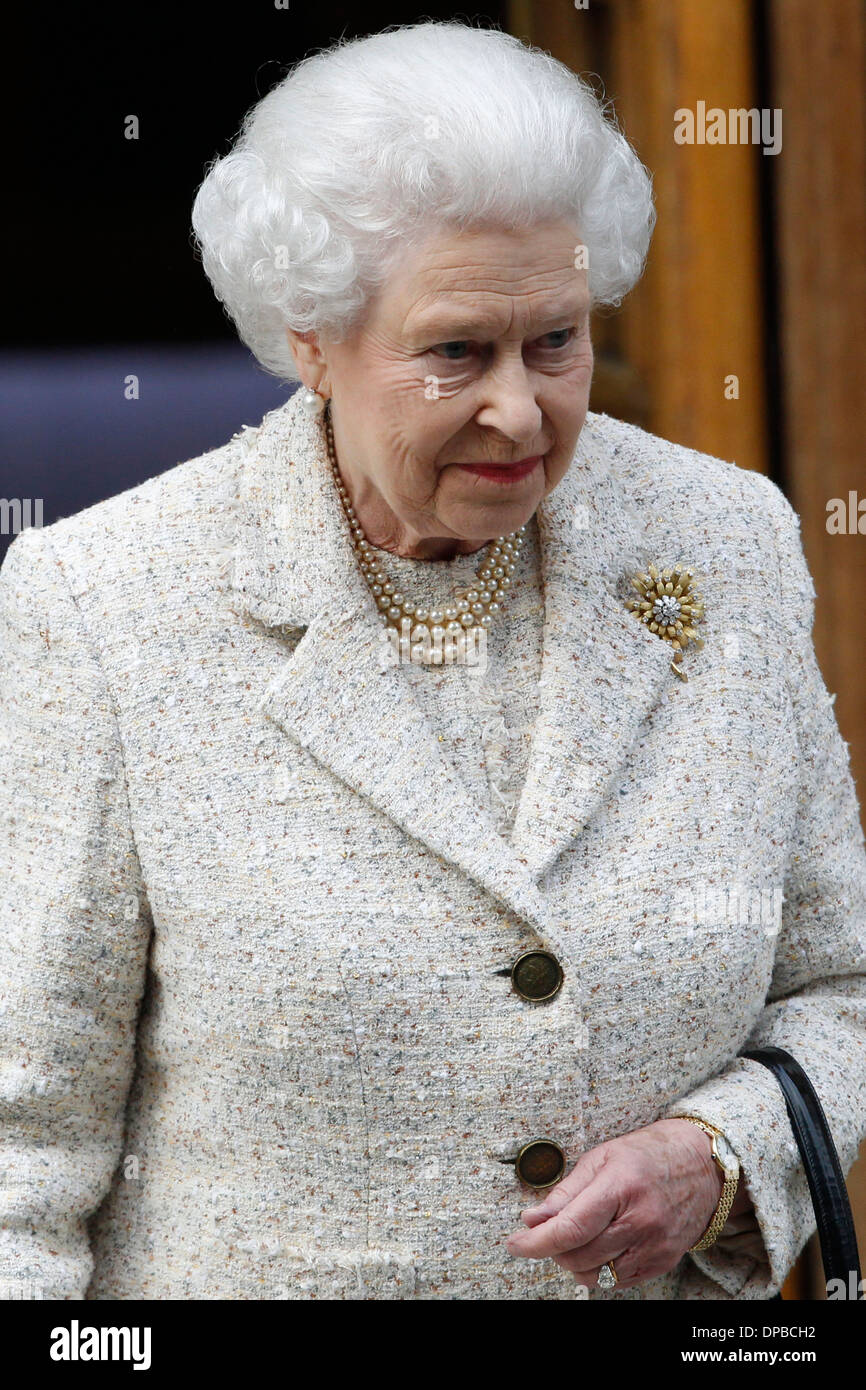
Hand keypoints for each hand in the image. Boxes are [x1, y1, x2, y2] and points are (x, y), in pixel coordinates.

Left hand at [505, 1118, 740, 1289]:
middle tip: (547, 1232)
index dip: (536, 1242)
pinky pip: (618, 1282)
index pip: (570, 1228)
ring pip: (597, 1275)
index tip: (515, 1244)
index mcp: (621, 1186)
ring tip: (575, 1239)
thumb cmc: (646, 1155)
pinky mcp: (663, 1262)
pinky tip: (598, 1248)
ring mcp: (654, 1245)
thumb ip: (566, 1192)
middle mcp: (640, 1220)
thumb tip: (533, 1219)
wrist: (702, 1165)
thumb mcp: (601, 1158)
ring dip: (574, 1263)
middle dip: (553, 1250)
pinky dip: (599, 1270)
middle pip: (579, 1256)